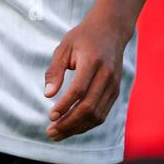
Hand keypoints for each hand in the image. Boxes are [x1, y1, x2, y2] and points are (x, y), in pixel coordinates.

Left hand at [43, 10, 131, 141]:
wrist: (111, 29)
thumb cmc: (83, 37)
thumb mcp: (64, 47)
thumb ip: (55, 70)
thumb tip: (48, 95)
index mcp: (93, 61)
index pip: (79, 89)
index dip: (65, 105)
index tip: (50, 116)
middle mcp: (107, 75)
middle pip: (88, 106)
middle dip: (68, 123)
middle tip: (50, 132)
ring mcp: (114, 85)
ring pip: (97, 115)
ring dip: (77, 128)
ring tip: (58, 134)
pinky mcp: (115, 91)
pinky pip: (102, 113)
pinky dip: (87, 124)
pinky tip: (72, 127)